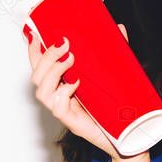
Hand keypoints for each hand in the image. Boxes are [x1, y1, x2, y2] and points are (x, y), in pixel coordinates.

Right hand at [24, 23, 138, 160]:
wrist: (127, 134)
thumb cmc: (116, 106)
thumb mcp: (114, 73)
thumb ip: (115, 51)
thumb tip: (118, 27)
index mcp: (64, 85)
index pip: (42, 67)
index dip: (35, 52)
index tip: (36, 34)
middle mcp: (60, 97)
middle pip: (37, 76)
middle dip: (46, 57)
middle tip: (64, 44)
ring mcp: (65, 110)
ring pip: (43, 91)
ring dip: (53, 72)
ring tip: (70, 59)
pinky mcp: (73, 122)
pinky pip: (58, 108)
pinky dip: (63, 93)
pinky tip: (75, 84)